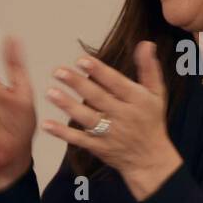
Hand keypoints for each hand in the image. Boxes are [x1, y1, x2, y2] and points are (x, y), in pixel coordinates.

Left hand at [42, 40, 181, 199]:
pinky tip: (47, 124)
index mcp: (136, 100)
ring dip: (68, 105)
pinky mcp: (99, 147)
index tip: (82, 60)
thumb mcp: (156, 94)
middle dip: (77, 84)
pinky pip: (79, 139)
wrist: (150, 159)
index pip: (116, 83)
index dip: (99, 71)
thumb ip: (149, 69)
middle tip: (58, 71)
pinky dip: (63, 133)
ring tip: (50, 92)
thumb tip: (146, 44)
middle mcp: (123, 116)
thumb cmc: (151, 121)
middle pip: (98, 98)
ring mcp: (110, 133)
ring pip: (87, 118)